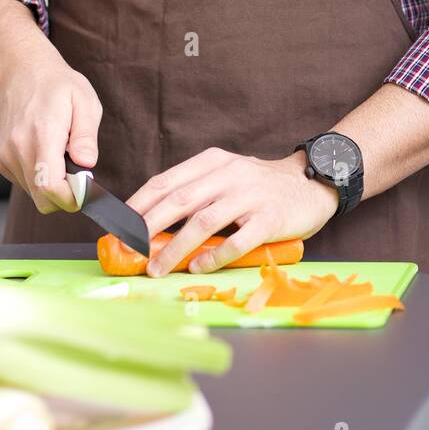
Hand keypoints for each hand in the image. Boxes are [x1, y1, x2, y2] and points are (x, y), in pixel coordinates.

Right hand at [0, 45, 103, 213]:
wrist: (23, 72)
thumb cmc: (57, 85)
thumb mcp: (85, 102)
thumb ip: (86, 136)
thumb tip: (87, 164)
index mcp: (42, 134)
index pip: (51, 188)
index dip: (72, 197)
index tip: (86, 186)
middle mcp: (17, 148)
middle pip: (43, 199)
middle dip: (65, 194)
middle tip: (77, 169)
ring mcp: (5, 156)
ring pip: (34, 194)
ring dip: (51, 183)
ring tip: (58, 152)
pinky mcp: (0, 160)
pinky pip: (24, 183)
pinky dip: (38, 176)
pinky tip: (44, 151)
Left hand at [124, 147, 340, 276]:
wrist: (311, 182)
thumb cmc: (260, 186)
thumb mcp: (226, 177)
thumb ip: (197, 192)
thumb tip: (154, 225)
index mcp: (212, 162)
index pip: (166, 181)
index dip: (139, 203)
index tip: (117, 223)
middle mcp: (228, 174)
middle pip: (179, 199)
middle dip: (147, 225)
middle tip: (127, 247)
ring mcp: (250, 195)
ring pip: (204, 221)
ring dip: (176, 247)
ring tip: (157, 267)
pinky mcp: (270, 218)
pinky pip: (237, 240)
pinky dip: (214, 255)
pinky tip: (198, 267)